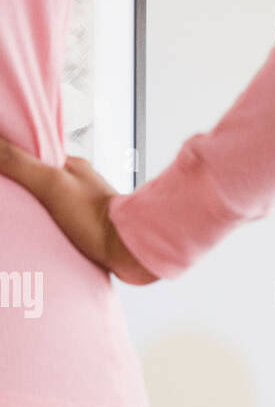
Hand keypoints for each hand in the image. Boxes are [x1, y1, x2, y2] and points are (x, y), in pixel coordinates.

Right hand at [0, 136, 156, 284]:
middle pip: (39, 180)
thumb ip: (19, 163)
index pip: (34, 154)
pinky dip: (46, 228)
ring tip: (13, 217)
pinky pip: (60, 225)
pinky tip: (36, 235)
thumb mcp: (51, 183)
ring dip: (33, 210)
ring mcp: (84, 207)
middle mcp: (78, 184)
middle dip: (21, 187)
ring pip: (50, 203)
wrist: (130, 252)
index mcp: (71, 166)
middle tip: (5, 195)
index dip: (13, 158)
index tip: (1, 169)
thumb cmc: (96, 218)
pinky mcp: (87, 230)